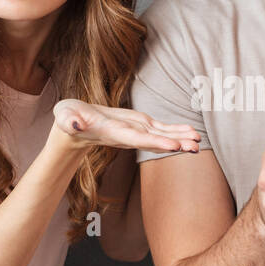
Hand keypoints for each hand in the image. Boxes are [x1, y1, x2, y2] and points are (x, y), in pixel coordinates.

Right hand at [53, 99, 200, 153]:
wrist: (73, 127)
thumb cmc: (68, 121)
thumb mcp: (65, 118)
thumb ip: (69, 121)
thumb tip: (74, 124)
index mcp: (113, 133)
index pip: (137, 139)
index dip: (155, 142)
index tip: (173, 146)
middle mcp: (128, 136)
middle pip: (155, 141)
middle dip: (175, 144)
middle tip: (196, 147)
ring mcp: (135, 131)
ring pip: (161, 135)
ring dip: (181, 138)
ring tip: (199, 140)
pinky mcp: (139, 124)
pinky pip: (160, 128)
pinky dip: (176, 130)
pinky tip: (191, 132)